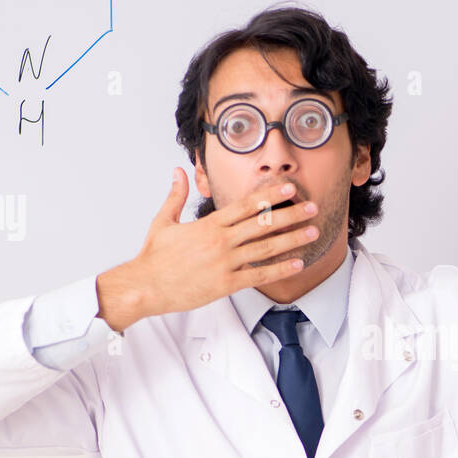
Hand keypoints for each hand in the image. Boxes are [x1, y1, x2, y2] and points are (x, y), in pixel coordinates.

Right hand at [95, 169, 319, 330]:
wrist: (144, 286)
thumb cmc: (153, 257)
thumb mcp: (163, 221)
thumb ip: (175, 196)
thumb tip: (177, 172)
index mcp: (209, 225)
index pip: (246, 205)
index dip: (270, 195)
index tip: (289, 188)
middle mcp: (220, 242)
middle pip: (263, 224)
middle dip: (290, 214)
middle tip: (312, 207)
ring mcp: (225, 263)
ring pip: (265, 248)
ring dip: (292, 239)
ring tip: (313, 232)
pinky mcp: (226, 284)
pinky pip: (258, 276)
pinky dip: (280, 270)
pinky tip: (298, 264)